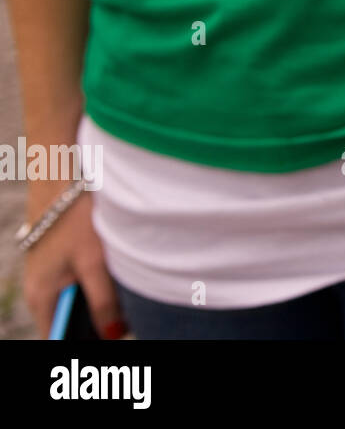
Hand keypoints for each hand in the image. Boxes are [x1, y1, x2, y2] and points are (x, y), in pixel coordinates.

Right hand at [22, 191, 124, 338]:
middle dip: (96, 325)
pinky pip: (79, 285)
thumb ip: (103, 300)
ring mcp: (49, 276)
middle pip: (68, 322)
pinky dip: (97, 288)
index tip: (111, 340)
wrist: (62, 178)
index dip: (84, 342)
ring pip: (76, 302)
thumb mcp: (94, 262)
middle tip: (127, 321)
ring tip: (127, 303)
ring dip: (99, 305)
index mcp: (41, 298)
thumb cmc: (75, 219)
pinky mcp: (60, 261)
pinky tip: (120, 280)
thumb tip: (113, 334)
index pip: (56, 337)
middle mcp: (40, 291)